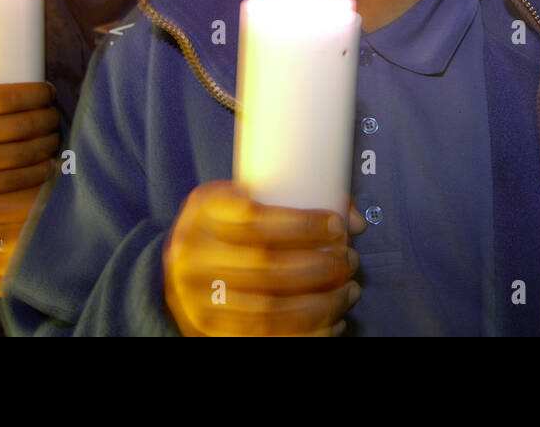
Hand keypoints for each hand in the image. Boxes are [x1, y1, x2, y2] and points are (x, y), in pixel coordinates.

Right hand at [0, 79, 59, 297]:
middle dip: (44, 121)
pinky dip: (32, 175)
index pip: (3, 98)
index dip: (34, 95)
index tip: (48, 92)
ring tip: (53, 138)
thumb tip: (26, 62)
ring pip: (14, 156)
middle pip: (14, 128)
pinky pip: (5, 183)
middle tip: (54, 116)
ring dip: (43, 147)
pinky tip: (46, 166)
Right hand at [164, 181, 363, 336]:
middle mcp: (193, 261)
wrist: (185, 273)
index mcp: (202, 217)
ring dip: (322, 303)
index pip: (253, 220)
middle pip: (266, 267)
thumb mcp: (247, 200)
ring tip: (350, 290)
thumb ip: (296, 199)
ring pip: (269, 311)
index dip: (301, 225)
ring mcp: (200, 304)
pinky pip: (267, 340)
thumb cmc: (229, 230)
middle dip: (321, 266)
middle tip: (350, 259)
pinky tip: (335, 321)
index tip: (337, 225)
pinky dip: (309, 334)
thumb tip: (353, 219)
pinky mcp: (213, 335)